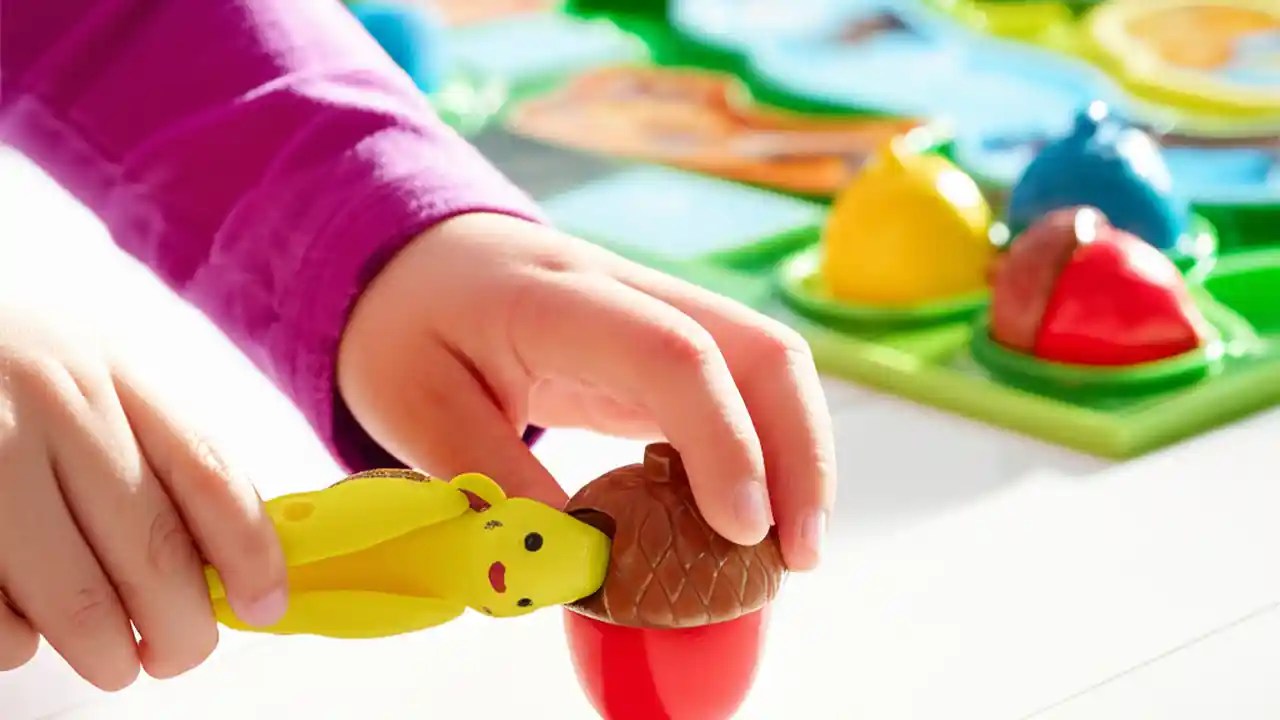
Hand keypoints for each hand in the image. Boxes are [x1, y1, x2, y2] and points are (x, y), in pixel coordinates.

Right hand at [0, 307, 285, 688]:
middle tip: (180, 651)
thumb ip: (146, 441)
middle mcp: (53, 406)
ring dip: (109, 653)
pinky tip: (26, 624)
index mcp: (110, 371)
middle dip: (183, 629)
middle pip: (154, 549)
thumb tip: (224, 554)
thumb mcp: (81, 370)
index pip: (208, 473)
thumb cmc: (1, 368)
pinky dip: (23, 644)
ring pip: (79, 600)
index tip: (266, 604)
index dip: (251, 553)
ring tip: (114, 658)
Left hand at [338, 213, 835, 569]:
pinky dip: (766, 452)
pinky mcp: (667, 347)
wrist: (417, 262)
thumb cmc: (409, 328)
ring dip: (798, 454)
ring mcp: (658, 315)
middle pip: (759, 348)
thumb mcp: (414, 410)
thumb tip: (580, 568)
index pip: (672, 354)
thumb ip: (494, 485)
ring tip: (792, 553)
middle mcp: (629, 295)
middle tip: (797, 557)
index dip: (723, 439)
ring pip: (768, 364)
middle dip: (800, 451)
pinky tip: (755, 521)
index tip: (743, 531)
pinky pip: (742, 389)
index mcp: (555, 301)